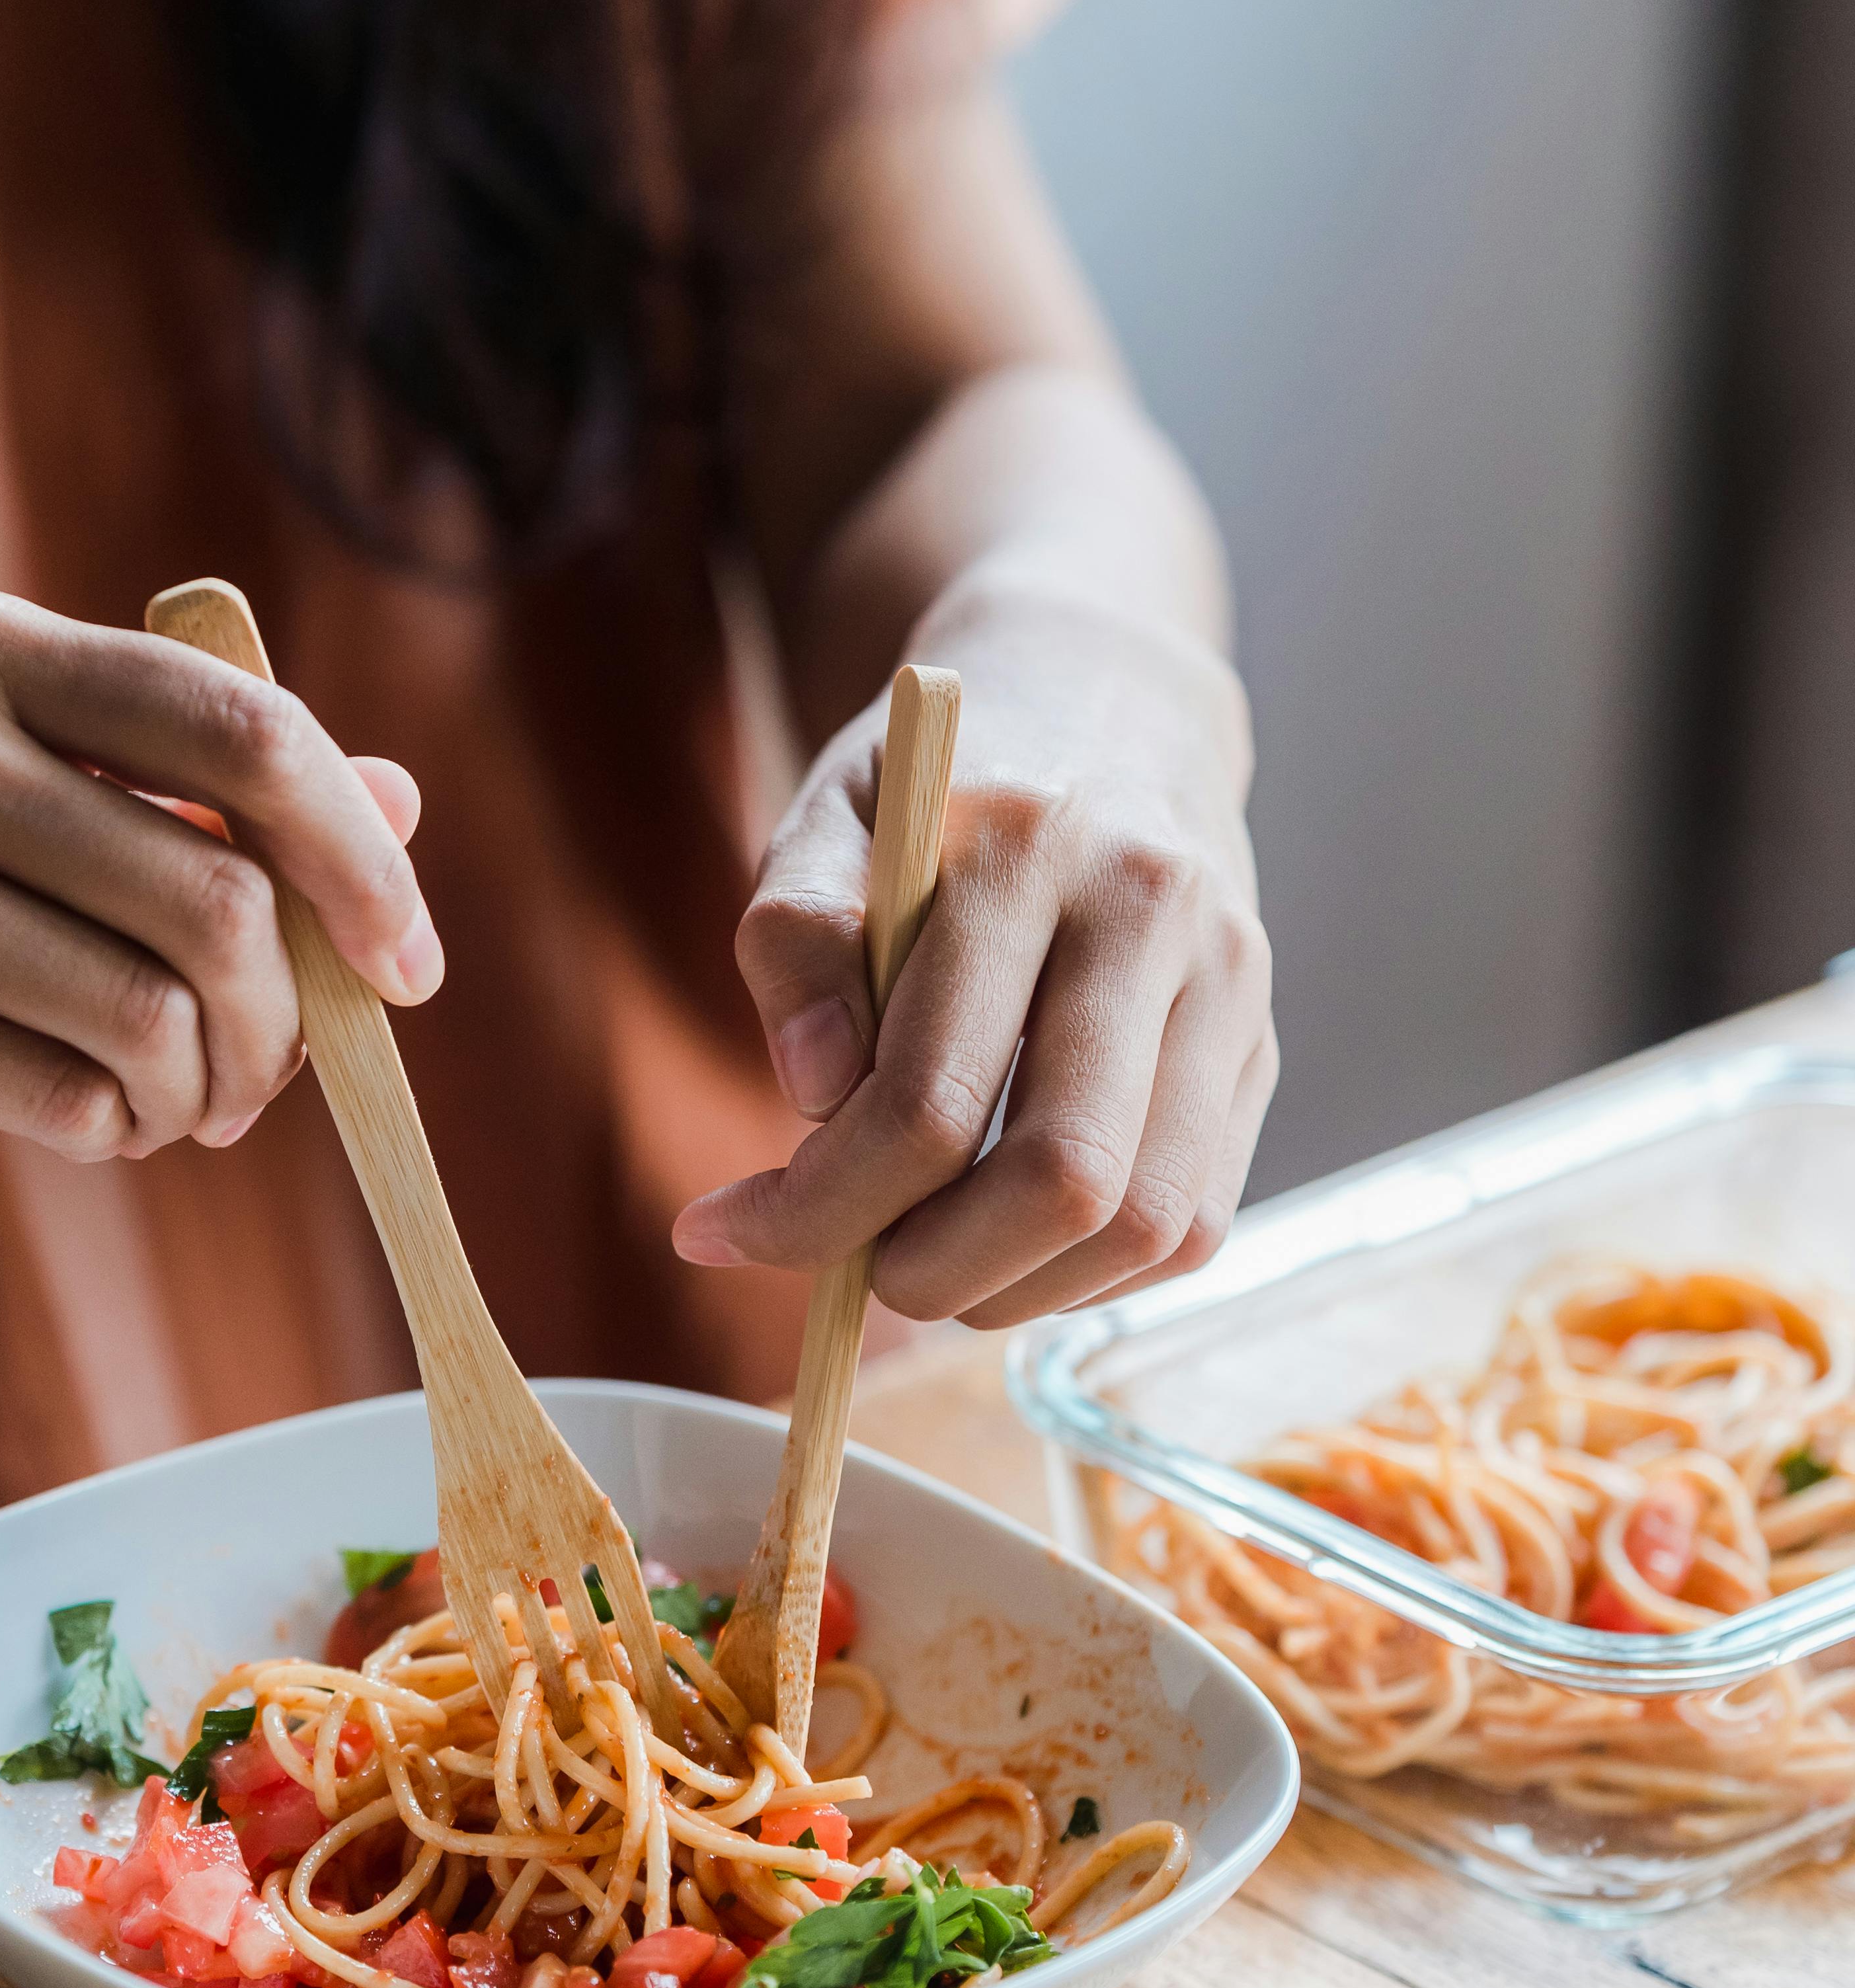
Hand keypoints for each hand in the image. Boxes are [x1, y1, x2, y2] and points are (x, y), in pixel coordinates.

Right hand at [0, 582, 439, 1159]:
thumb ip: (161, 774)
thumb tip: (395, 806)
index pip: (237, 728)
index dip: (358, 852)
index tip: (407, 963)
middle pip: (214, 902)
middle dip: (280, 1025)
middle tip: (263, 1080)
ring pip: (145, 1016)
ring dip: (199, 1096)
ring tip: (168, 1107)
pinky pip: (50, 1096)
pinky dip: (107, 1131)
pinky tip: (82, 1121)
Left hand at [673, 592, 1274, 1324]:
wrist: (1106, 697)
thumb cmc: (936, 782)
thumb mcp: (826, 817)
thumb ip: (796, 937)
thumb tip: (812, 1097)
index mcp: (1028, 848)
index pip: (928, 1096)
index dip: (818, 1206)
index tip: (725, 1231)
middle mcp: (1154, 913)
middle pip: (1062, 1179)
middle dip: (928, 1270)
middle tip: (847, 1270)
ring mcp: (1231, 984)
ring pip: (1145, 1222)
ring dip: (1013, 1290)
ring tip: (920, 1261)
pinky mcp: (1261, 1044)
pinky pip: (1193, 1220)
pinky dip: (1088, 1274)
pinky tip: (1004, 1241)